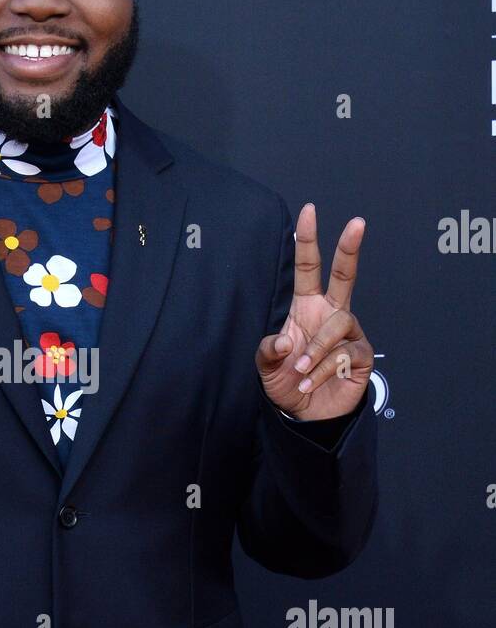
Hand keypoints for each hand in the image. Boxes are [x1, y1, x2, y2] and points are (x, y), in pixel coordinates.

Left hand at [255, 203, 372, 419]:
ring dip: (316, 349)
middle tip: (357, 223)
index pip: (309, 268)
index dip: (308, 241)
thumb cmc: (289, 382)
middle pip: (345, 276)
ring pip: (339, 325)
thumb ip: (268, 351)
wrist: (306, 415)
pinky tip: (310, 383)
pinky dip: (324, 370)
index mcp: (307, 307)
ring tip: (300, 371)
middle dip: (349, 249)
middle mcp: (331, 315)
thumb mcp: (266, 367)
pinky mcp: (361, 356)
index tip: (308, 212)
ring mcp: (349, 334)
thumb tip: (286, 342)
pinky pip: (346, 354)